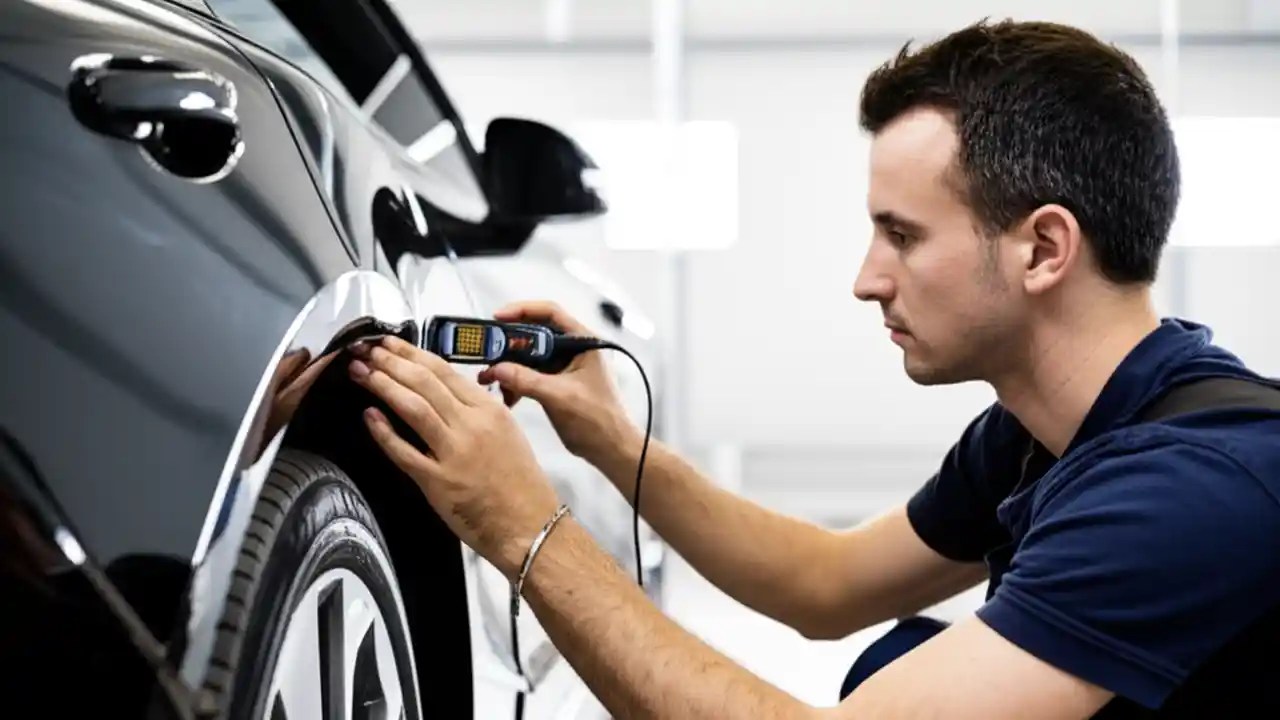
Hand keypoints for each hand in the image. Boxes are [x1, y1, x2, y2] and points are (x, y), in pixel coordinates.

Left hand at [349, 336, 560, 577]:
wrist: (530, 525)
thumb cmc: (521, 483)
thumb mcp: (508, 433)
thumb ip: (478, 411)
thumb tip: (447, 394)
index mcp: (490, 410)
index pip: (445, 371)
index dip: (412, 353)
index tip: (392, 344)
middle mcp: (471, 426)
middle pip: (425, 382)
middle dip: (392, 362)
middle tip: (369, 350)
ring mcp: (454, 453)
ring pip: (413, 408)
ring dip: (384, 386)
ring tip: (362, 372)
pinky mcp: (438, 482)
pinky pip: (404, 452)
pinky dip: (383, 433)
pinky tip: (369, 416)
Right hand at [477, 301, 636, 464]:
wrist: (610, 448)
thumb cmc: (599, 420)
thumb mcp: (560, 396)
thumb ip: (527, 380)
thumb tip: (497, 369)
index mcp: (583, 342)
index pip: (550, 313)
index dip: (522, 310)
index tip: (498, 317)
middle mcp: (573, 349)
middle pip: (534, 334)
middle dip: (508, 344)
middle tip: (487, 352)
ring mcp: (564, 367)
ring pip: (529, 356)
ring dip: (508, 366)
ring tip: (489, 378)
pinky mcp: (556, 384)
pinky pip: (530, 375)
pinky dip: (516, 383)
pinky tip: (505, 396)